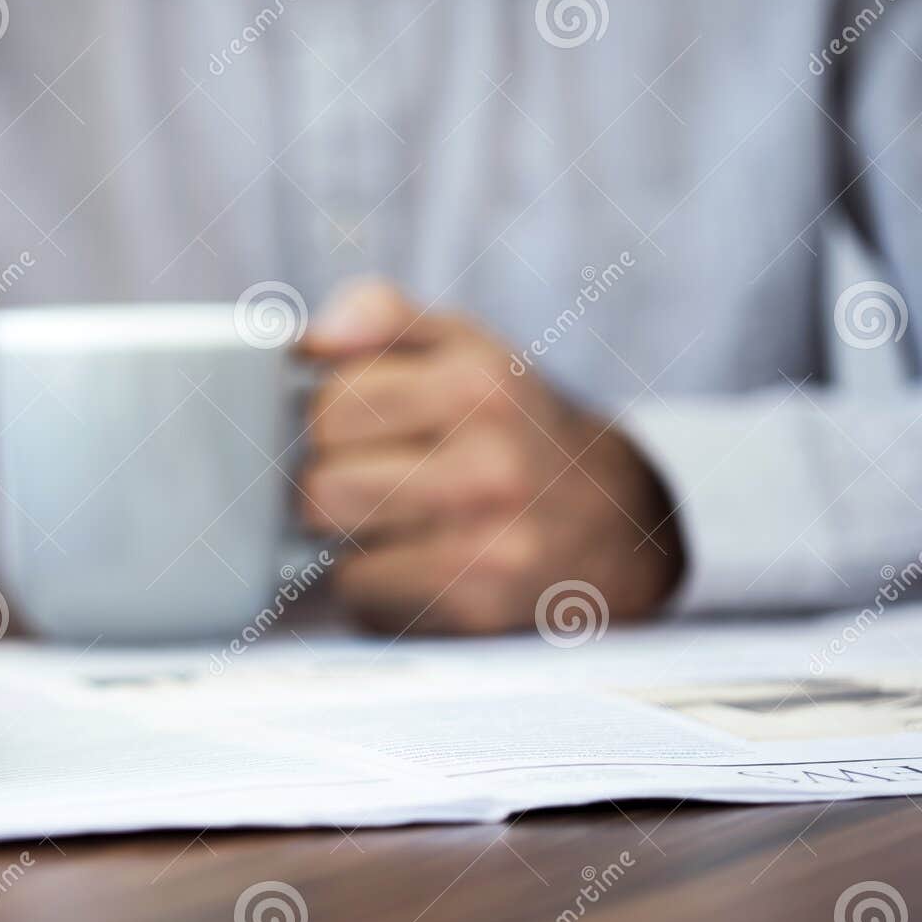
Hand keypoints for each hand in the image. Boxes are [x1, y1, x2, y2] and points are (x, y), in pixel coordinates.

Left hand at [299, 279, 684, 634]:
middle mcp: (490, 465)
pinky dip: (367, 578)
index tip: (350, 423)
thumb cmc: (508, 424)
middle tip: (363, 475)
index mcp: (479, 384)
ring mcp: (488, 543)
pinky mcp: (476, 605)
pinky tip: (409, 558)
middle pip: (318, 484)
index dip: (323, 417)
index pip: (328, 405)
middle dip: (322, 480)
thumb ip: (381, 316)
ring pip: (328, 542)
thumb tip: (311, 338)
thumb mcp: (461, 346)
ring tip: (385, 515)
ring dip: (338, 532)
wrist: (610, 522)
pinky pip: (360, 591)